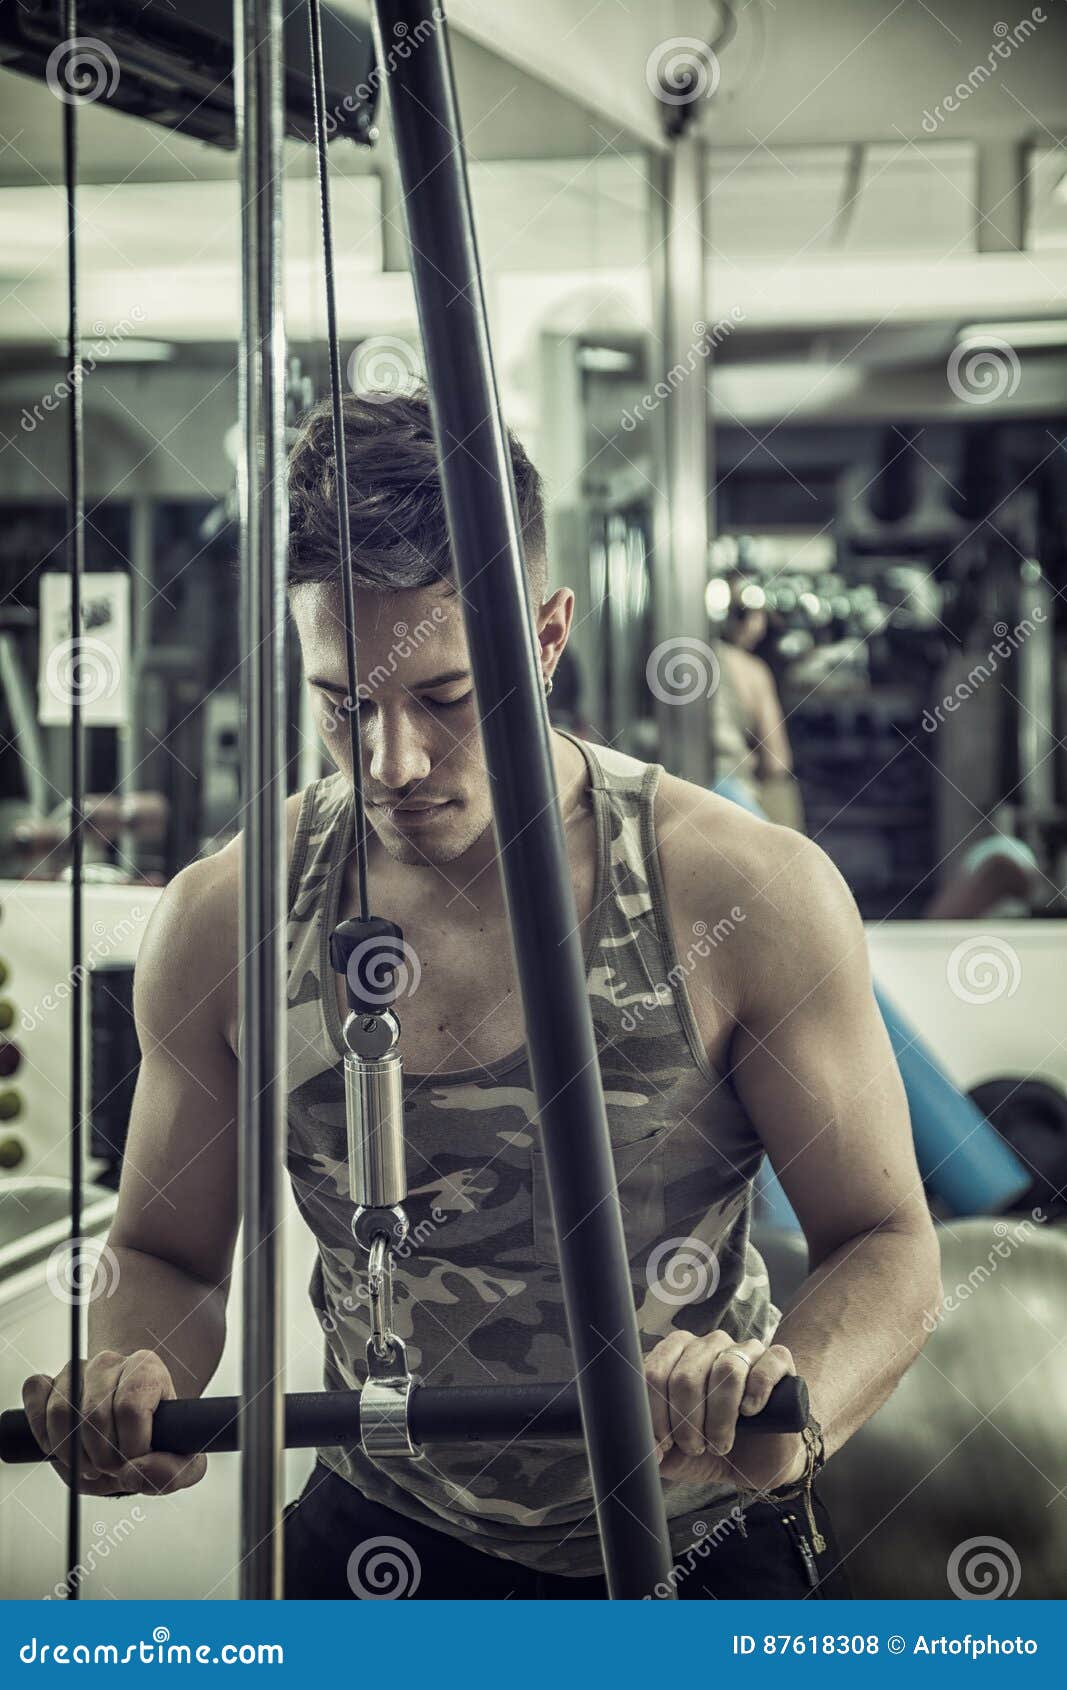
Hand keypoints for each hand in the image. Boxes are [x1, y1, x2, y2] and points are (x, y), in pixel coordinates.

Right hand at [21, 1349, 206, 1497]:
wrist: (127, 1440)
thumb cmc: (157, 1446)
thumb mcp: (183, 1465)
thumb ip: (173, 1472)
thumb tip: (135, 1471)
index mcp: (148, 1369)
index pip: (130, 1407)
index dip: (130, 1447)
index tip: (136, 1461)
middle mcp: (111, 1362)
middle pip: (95, 1414)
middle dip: (102, 1457)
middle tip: (111, 1467)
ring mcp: (76, 1369)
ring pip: (61, 1410)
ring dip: (71, 1452)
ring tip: (88, 1464)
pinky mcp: (48, 1382)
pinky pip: (34, 1392)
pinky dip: (41, 1431)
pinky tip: (58, 1448)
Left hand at [645, 1330, 806, 1492]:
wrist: (753, 1462)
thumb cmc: (707, 1448)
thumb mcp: (670, 1451)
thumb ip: (648, 1443)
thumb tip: (637, 1445)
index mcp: (676, 1355)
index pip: (654, 1372)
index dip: (655, 1414)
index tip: (663, 1445)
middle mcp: (708, 1344)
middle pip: (687, 1375)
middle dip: (687, 1422)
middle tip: (695, 1447)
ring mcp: (744, 1349)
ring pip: (726, 1371)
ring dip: (719, 1418)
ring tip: (718, 1443)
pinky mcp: (777, 1362)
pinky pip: (767, 1365)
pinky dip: (757, 1393)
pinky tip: (750, 1413)